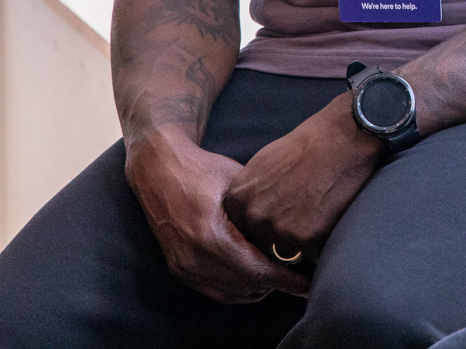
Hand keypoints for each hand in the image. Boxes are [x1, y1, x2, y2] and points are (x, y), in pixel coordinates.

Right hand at [124, 132, 308, 303]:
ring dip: (258, 288)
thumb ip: (262, 215)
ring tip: (280, 273)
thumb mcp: (239, 184)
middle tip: (299, 275)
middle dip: (276, 284)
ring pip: (233, 294)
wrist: (158, 171)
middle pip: (247, 287)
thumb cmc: (202, 170)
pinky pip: (216, 291)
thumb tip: (294, 237)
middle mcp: (194, 260)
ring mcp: (183, 268)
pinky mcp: (178, 270)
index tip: (308, 284)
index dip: (286, 281)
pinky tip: (255, 275)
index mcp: (211, 238)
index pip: (257, 272)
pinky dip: (238, 289)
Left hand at [222, 96, 384, 261]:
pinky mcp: (307, 241)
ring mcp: (279, 231)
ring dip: (300, 241)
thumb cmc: (306, 146)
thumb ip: (250, 193)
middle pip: (262, 244)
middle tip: (300, 213)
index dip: (261, 224)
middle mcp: (254, 218)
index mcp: (238, 199)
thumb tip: (248, 214)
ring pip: (287, 252)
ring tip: (315, 212)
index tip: (278, 214)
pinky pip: (312, 253)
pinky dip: (321, 241)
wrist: (343, 139)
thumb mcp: (262, 163)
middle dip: (278, 236)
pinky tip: (328, 215)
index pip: (241, 229)